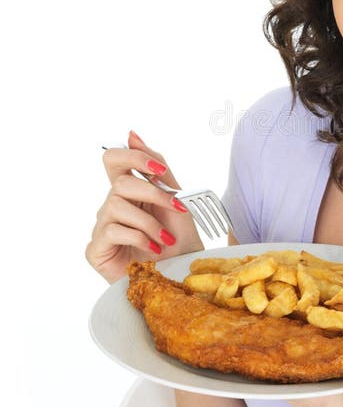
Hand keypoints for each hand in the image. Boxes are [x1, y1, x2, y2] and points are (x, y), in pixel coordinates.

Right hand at [85, 130, 202, 283]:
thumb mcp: (175, 197)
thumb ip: (156, 167)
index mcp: (130, 190)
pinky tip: (153, 248)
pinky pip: (112, 230)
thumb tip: (131, 135)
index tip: (159, 169)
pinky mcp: (96, 249)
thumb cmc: (179, 238)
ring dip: (149, 222)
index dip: (133, 157)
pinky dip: (139, 237)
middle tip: (175, 208)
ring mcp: (102, 227)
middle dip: (153, 194)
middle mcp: (112, 206)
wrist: (182, 271)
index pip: (114, 159)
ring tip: (166, 239)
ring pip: (117, 206)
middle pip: (119, 183)